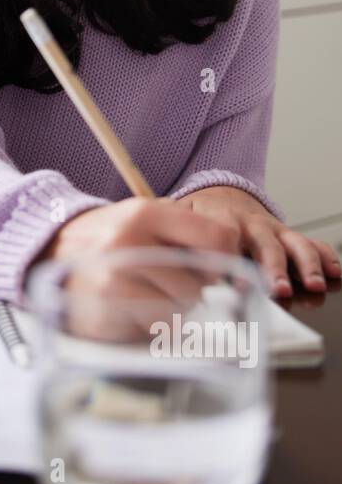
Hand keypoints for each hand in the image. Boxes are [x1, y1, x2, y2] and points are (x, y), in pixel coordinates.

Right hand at [29, 197, 244, 339]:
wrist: (45, 252)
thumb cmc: (105, 237)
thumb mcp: (140, 216)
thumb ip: (184, 231)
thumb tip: (232, 262)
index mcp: (144, 213)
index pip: (216, 237)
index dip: (225, 257)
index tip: (214, 267)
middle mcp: (128, 242)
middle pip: (199, 282)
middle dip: (190, 288)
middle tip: (165, 281)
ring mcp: (113, 279)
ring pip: (179, 309)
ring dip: (170, 308)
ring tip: (144, 293)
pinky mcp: (104, 311)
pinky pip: (154, 328)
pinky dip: (150, 324)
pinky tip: (130, 308)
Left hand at [177, 186, 341, 298]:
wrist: (217, 193)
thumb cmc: (195, 215)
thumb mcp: (177, 218)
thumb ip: (173, 234)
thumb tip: (159, 257)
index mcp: (221, 218)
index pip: (226, 236)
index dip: (232, 260)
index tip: (236, 284)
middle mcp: (250, 223)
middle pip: (265, 243)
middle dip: (275, 267)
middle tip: (279, 289)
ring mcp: (271, 228)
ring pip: (293, 243)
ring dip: (305, 264)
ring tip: (315, 284)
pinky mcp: (286, 234)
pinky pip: (310, 242)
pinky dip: (325, 255)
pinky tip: (335, 271)